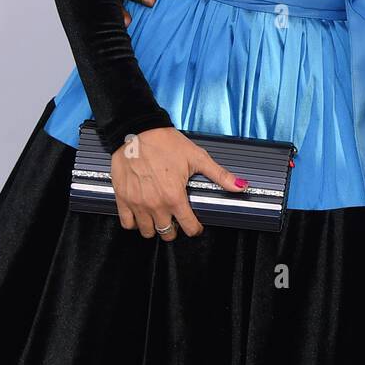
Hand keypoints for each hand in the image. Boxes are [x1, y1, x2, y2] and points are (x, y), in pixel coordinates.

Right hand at [110, 126, 248, 240]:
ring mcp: (137, 203)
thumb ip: (219, 175)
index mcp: (174, 197)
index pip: (188, 227)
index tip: (195, 226)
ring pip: (147, 231)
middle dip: (174, 230)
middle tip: (176, 220)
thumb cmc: (166, 143)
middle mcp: (156, 204)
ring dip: (155, 228)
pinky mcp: (123, 198)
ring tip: (160, 217)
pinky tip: (142, 215)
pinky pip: (127, 223)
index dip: (194, 229)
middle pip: (166, 233)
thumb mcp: (197, 157)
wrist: (137, 132)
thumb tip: (241, 186)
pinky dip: (134, 223)